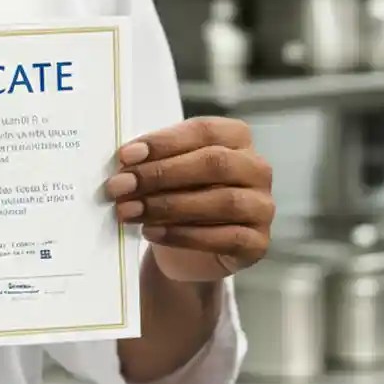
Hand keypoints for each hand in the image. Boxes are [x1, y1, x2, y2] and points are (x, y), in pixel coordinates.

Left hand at [105, 117, 274, 282]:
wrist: (186, 253)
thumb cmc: (176, 201)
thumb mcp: (164, 176)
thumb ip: (151, 163)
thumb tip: (123, 165)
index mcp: (237, 139)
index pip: (204, 131)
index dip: (164, 142)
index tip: (125, 156)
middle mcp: (257, 168)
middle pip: (214, 163)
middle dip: (161, 174)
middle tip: (121, 186)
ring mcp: (262, 206)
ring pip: (222, 200)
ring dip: (168, 206)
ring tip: (129, 212)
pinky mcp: (258, 242)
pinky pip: (226, 237)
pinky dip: (183, 235)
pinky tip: (151, 232)